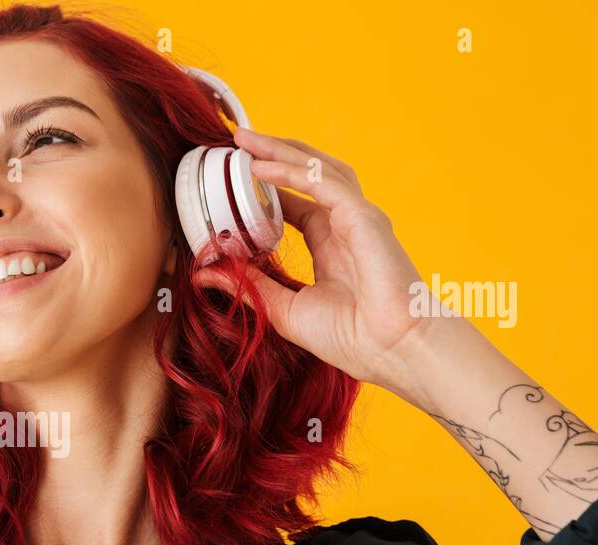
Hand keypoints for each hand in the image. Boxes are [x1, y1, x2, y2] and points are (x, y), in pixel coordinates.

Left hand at [197, 128, 426, 388]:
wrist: (393, 352)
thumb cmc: (352, 338)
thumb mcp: (283, 310)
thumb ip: (248, 286)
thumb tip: (204, 272)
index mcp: (329, 243)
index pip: (293, 202)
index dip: (264, 185)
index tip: (229, 177)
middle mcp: (344, 224)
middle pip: (305, 174)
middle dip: (271, 153)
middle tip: (234, 140)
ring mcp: (357, 217)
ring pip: (316, 168)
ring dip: (280, 150)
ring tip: (245, 139)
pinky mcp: (364, 217)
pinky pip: (322, 183)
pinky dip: (291, 171)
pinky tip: (261, 166)